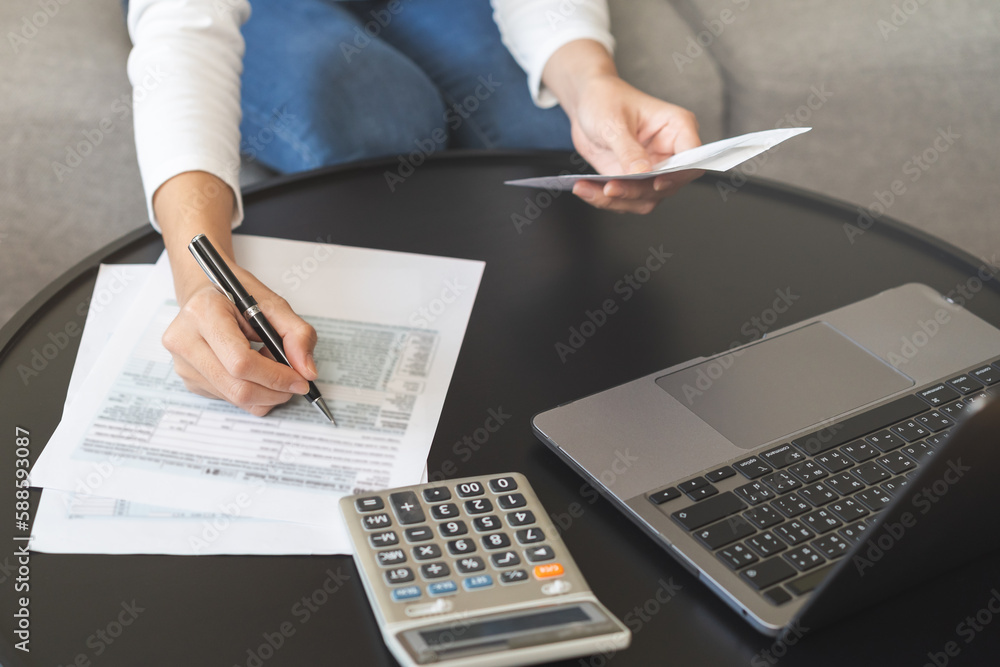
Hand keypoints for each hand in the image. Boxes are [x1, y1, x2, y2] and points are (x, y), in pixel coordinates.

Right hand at [154, 170, 318, 416]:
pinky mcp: (183, 374)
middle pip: (237, 386)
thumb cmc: (236, 287)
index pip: (240, 360)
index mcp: (203, 309)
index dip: (277, 376)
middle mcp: (182, 335)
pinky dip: (246, 393)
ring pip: (230, 397)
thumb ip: (298, 332)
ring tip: (280, 378)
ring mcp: (178, 358)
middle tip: (299, 387)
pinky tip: (254, 374)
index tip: (303, 380)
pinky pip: (221, 397)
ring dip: (264, 396)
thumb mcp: (274, 299)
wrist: (200, 278)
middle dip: (275, 393)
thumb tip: (309, 368)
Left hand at [542, 40, 702, 213]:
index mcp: (677, 129)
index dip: (678, 175)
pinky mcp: (634, 180)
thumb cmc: (605, 99)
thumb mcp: (614, 123)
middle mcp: (669, 152)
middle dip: (637, 191)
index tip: (655, 182)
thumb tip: (642, 172)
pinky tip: (585, 189)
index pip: (692, 159)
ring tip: (588, 189)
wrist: (585, 104)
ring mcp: (653, 169)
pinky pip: (626, 200)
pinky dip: (604, 200)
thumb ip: (629, 150)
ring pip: (647, 198)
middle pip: (667, 185)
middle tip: (610, 188)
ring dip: (618, 200)